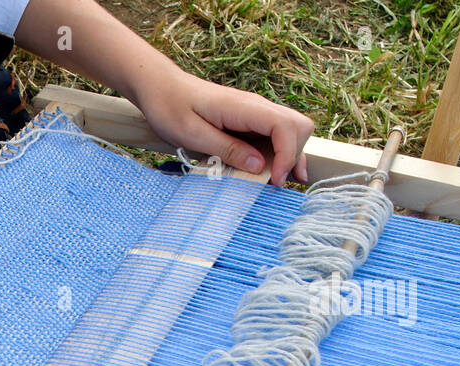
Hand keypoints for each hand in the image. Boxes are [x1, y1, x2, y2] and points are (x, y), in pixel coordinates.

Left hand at [134, 67, 314, 185]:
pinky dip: (278, 152)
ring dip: (290, 155)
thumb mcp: (193, 134)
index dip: (288, 155)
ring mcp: (255, 113)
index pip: (286, 126)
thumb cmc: (170, 108)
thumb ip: (227, 149)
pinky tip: (274, 171)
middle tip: (275, 182)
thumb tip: (260, 167)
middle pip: (299, 126)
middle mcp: (256, 107)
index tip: (274, 179)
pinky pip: (275, 135)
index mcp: (244, 107)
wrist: (160, 87)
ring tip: (278, 181)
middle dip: (294, 155)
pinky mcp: (249, 121)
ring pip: (291, 130)